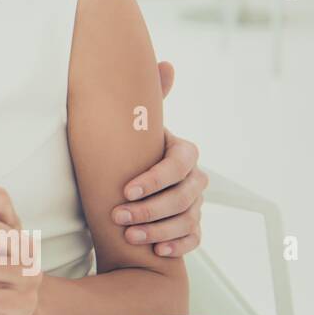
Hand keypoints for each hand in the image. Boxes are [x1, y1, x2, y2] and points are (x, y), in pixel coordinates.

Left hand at [112, 60, 205, 257]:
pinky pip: (194, 240)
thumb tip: (165, 63)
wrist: (125, 190)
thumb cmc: (128, 154)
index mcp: (183, 153)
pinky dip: (177, 246)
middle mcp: (194, 179)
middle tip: (118, 216)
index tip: (125, 189)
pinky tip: (156, 251)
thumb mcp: (135, 128)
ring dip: (159, 230)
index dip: (155, 178)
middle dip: (151, 208)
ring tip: (129, 235)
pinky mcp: (191, 229)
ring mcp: (195, 205)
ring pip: (188, 220)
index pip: (179, 164)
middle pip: (184, 196)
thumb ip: (150, 99)